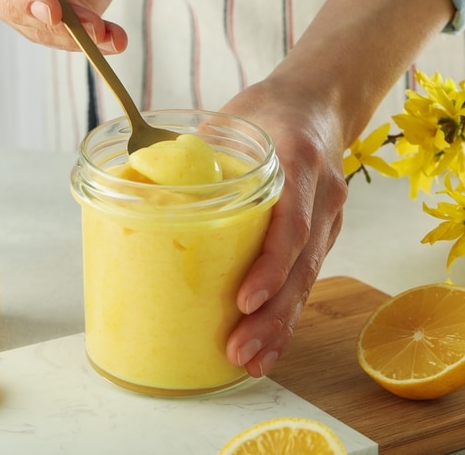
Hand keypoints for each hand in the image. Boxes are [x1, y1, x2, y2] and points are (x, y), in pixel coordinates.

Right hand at [0, 0, 128, 52]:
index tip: (53, 12)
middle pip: (12, 6)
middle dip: (55, 23)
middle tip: (95, 29)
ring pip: (35, 27)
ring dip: (74, 36)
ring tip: (112, 35)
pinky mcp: (36, 17)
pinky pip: (56, 36)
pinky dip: (87, 40)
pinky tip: (114, 39)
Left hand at [220, 77, 348, 376]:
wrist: (317, 104)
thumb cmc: (266, 112)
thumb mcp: (228, 122)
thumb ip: (191, 156)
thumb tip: (135, 190)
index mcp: (298, 159)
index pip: (293, 220)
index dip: (271, 263)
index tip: (244, 298)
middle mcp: (322, 193)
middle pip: (303, 264)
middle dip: (272, 314)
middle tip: (239, 349)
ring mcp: (328, 217)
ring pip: (308, 279)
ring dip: (279, 325)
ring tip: (250, 361)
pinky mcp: (323, 236)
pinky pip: (307, 278)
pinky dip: (286, 313)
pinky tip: (268, 344)